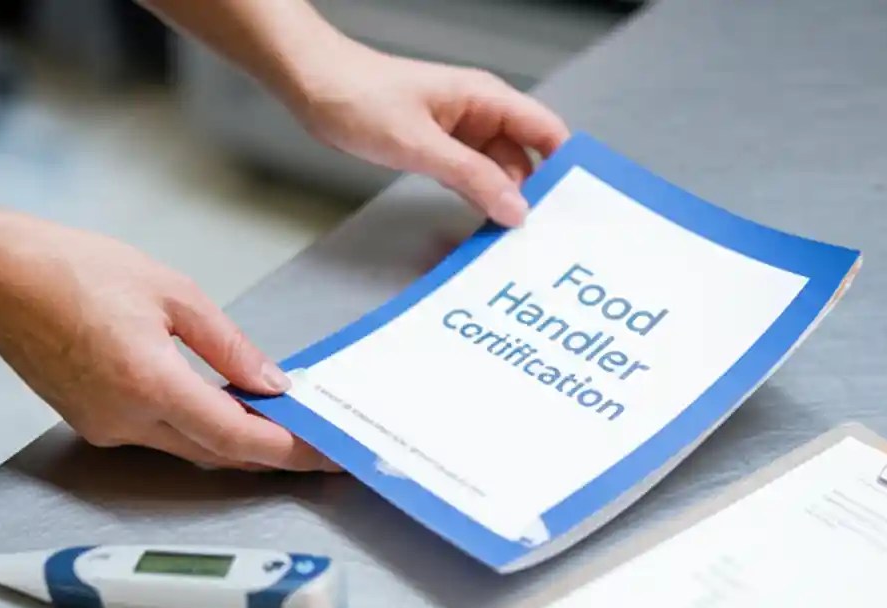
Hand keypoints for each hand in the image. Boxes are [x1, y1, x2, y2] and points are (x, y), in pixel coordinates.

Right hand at [0, 219, 337, 472]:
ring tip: (282, 423)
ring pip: (191, 449)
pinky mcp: (95, 424)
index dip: (288, 450)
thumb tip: (273, 382)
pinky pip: (162, 437)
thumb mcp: (173, 293)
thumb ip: (230, 346)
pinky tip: (226, 409)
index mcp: (150, 383)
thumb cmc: (73, 270)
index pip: (236, 438)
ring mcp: (107, 428)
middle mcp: (126, 419)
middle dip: (272, 452)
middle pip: (218, 453)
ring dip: (237, 441)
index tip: (323, 452)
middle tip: (316, 443)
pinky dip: (200, 428)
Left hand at [290, 40, 570, 226]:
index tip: (574, 205)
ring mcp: (459, 134)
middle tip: (539, 239)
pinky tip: (480, 227)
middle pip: (524, 159)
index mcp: (485, 99)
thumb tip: (516, 208)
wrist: (312, 87)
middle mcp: (479, 115)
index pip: (545, 131)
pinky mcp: (437, 150)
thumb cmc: (358, 97)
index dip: (564, 165)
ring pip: (496, 173)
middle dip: (532, 195)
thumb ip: (471, 177)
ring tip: (510, 242)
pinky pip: (469, 178)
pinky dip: (475, 200)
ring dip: (501, 202)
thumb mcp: (419, 144)